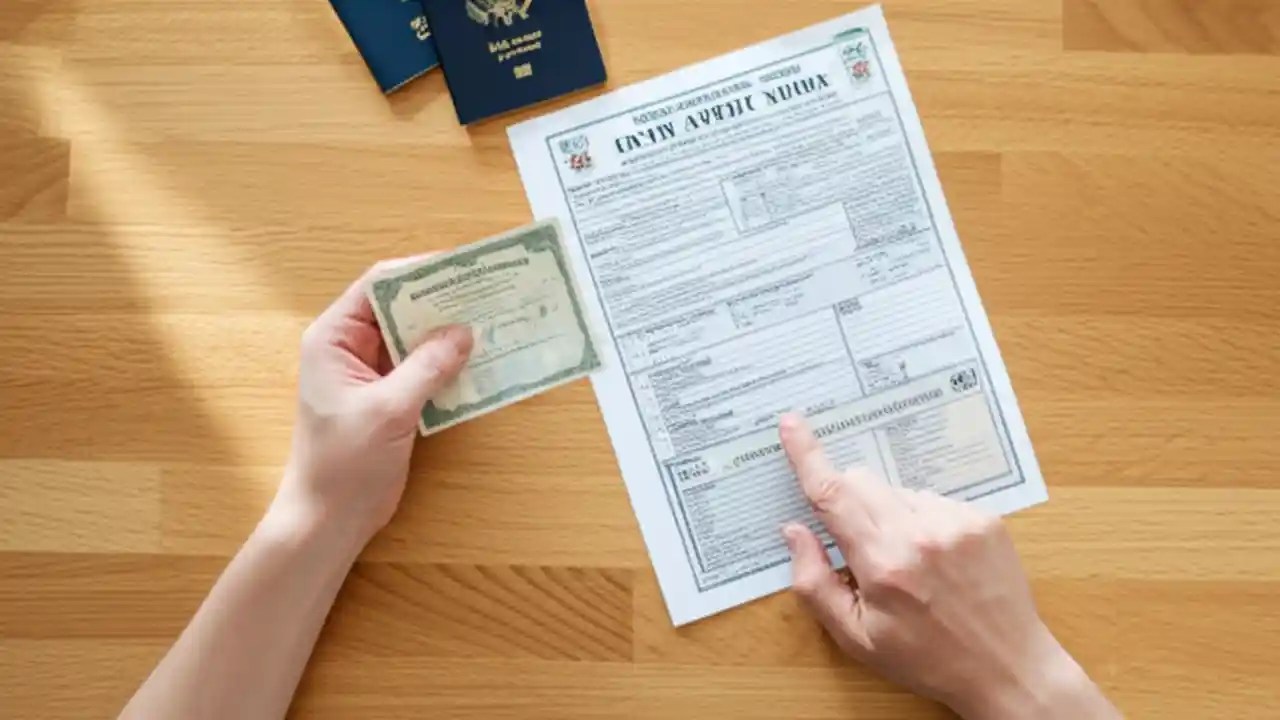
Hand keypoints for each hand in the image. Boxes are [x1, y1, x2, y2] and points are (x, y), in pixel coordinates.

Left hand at [272, 262, 473, 546]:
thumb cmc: (344, 463)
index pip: (378, 286)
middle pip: (400, 307)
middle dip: (441, 301)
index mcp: (334, 338)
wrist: (329, 518)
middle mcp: (351, 347)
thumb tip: (464, 332)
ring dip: (449, 333)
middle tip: (487, 292)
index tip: (461, 267)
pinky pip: (423, 367)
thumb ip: (427, 368)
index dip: (418, 271)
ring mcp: (372, 373)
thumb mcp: (388, 410)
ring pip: (415, 338)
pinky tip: (481, 361)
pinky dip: (449, 363)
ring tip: (492, 321)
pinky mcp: (391, 397)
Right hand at [778, 414, 1117, 719]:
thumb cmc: (928, 659)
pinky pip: (933, 500)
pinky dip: (923, 521)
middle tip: (860, 546)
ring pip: (897, 490)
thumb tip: (795, 531)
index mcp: (883, 563)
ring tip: (911, 564)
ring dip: (889, 515)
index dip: (807, 455)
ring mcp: (957, 521)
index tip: (792, 424)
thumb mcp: (856, 638)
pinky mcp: (983, 518)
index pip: (833, 494)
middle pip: (862, 481)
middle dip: (847, 501)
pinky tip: (938, 560)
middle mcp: (921, 533)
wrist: (1008, 668)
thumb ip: (814, 583)